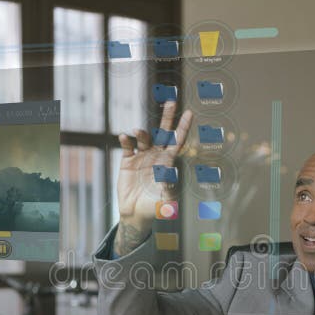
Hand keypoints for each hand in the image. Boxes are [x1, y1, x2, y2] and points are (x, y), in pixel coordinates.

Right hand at [114, 101, 192, 254]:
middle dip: (167, 118)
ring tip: (138, 132)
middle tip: (171, 101)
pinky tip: (125, 137)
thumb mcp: (163, 199)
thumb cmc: (154, 207)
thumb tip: (169, 177)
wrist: (135, 213)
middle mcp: (156, 156)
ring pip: (144, 138)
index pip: (178, 142)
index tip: (190, 113)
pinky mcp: (128, 162)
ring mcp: (142, 157)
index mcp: (168, 163)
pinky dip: (126, 140)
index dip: (183, 128)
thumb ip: (167, 189)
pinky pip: (128, 147)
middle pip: (163, 133)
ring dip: (142, 133)